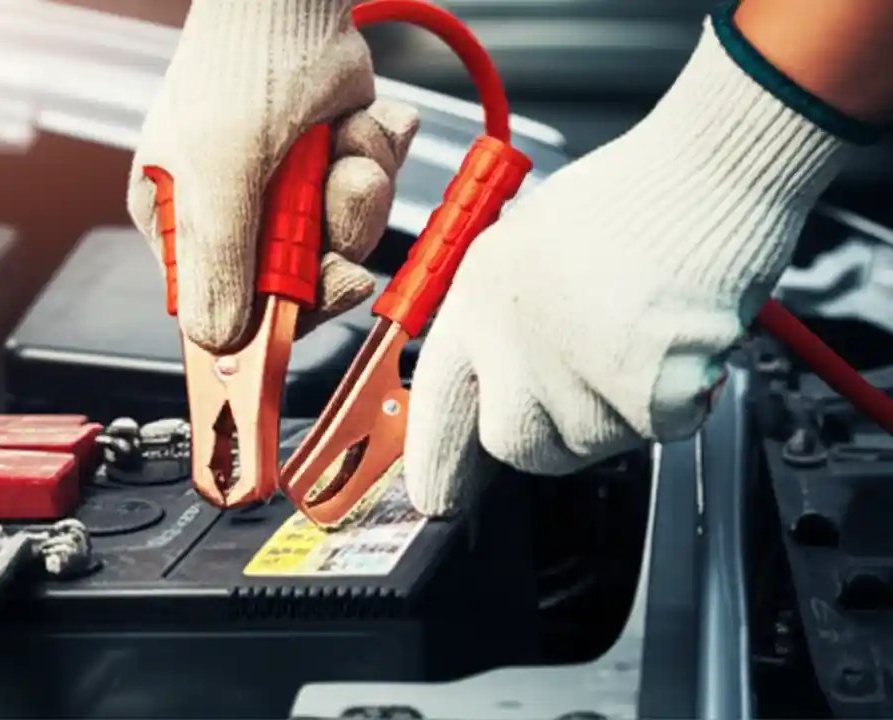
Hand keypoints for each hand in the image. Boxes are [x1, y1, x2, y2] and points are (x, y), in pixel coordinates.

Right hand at [128, 0, 417, 350]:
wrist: (294, 1)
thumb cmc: (240, 71)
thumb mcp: (219, 180)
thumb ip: (219, 265)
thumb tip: (216, 342)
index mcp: (184, 222)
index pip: (227, 303)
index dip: (277, 311)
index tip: (315, 297)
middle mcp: (236, 213)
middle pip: (299, 279)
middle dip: (332, 235)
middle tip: (338, 192)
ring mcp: (290, 190)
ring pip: (345, 236)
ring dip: (359, 188)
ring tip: (345, 141)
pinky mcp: (334, 164)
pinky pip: (371, 191)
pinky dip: (375, 153)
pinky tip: (358, 120)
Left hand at [403, 19, 851, 516]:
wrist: (709, 171)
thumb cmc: (632, 197)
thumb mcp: (528, 245)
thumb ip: (503, 322)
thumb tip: (492, 387)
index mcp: (478, 296)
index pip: (435, 402)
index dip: (433, 460)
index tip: (434, 497)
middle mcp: (514, 337)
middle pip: (514, 444)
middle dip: (548, 439)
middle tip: (587, 395)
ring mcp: (576, 368)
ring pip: (591, 442)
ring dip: (619, 414)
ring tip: (640, 339)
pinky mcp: (642, 390)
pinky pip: (660, 429)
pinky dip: (679, 400)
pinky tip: (677, 341)